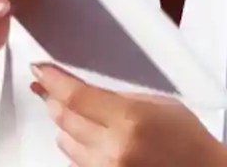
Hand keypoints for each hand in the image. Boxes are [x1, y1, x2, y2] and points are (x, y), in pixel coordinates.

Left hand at [31, 64, 226, 166]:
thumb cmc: (187, 137)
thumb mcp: (157, 103)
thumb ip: (118, 96)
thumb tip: (79, 86)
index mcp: (130, 120)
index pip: (76, 97)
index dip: (53, 80)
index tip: (39, 69)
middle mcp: (114, 149)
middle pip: (65, 119)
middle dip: (54, 99)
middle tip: (48, 85)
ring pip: (65, 142)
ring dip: (65, 124)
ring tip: (74, 112)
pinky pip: (76, 161)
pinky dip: (76, 146)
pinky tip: (87, 136)